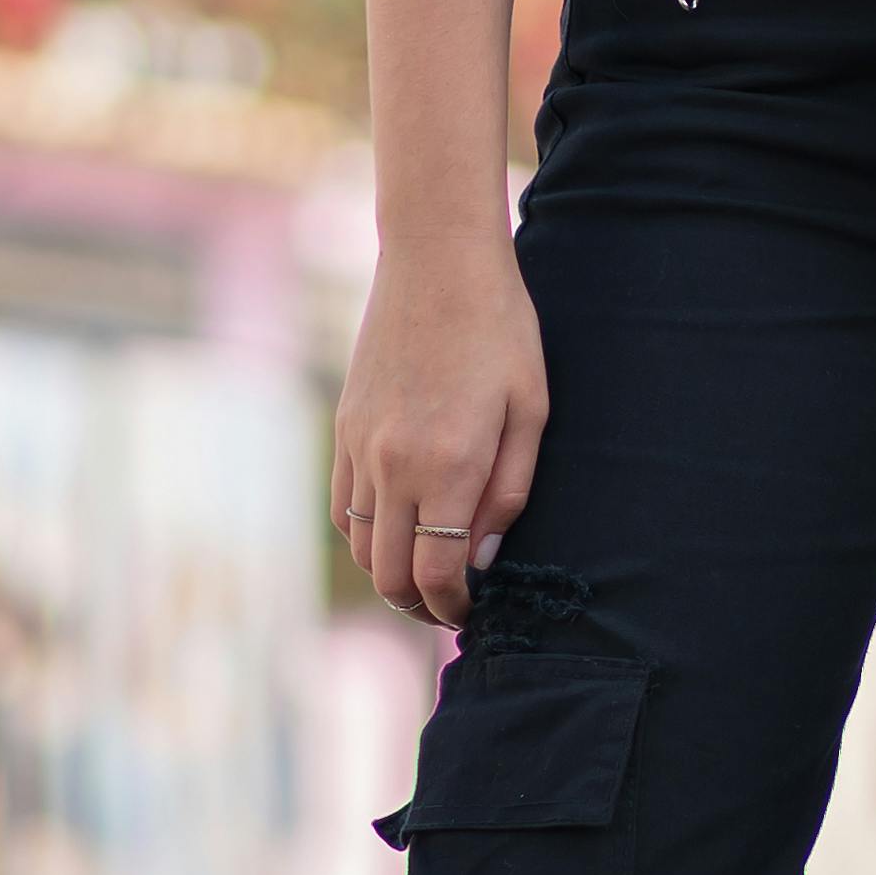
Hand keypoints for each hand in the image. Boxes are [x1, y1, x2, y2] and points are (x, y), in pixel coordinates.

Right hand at [334, 234, 548, 625]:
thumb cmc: (502, 332)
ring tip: (426, 574)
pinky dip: (367, 534)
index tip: (474, 611)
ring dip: (390, 573)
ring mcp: (360, 447)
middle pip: (390, 574)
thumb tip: (483, 559)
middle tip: (452, 606)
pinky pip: (344, 507)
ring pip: (360, 547)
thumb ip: (509, 493)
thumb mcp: (531, 412)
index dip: (454, 608)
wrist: (437, 263)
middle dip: (421, 604)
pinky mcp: (344, 428)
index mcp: (448, 465)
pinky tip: (399, 528)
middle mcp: (394, 465)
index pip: (437, 573)